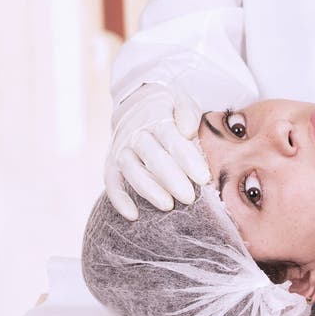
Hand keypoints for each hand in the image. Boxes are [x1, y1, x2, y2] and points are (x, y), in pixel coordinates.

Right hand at [104, 82, 209, 219]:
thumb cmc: (168, 109)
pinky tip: (133, 215)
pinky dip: (119, 199)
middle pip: (152, 155)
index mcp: (156, 116)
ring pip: (131, 169)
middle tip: (189, 197)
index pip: (172, 138)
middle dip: (171, 178)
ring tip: (168, 205)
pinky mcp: (111, 162)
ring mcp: (121, 148)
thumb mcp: (181, 100)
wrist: (136, 103)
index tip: (203, 177)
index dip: (188, 159)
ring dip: (148, 189)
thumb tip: (188, 130)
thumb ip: (187, 112)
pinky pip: (111, 181)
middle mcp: (135, 132)